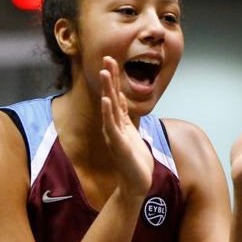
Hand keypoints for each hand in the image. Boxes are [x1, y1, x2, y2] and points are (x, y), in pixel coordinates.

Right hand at [99, 56, 153, 197]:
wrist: (136, 184)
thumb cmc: (135, 161)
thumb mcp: (132, 134)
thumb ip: (126, 118)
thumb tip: (123, 102)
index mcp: (119, 123)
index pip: (116, 96)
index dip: (113, 79)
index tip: (111, 60)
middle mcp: (114, 126)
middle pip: (111, 97)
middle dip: (109, 77)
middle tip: (107, 58)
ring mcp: (115, 135)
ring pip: (110, 108)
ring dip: (107, 90)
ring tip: (105, 73)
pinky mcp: (118, 145)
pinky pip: (112, 126)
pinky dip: (108, 113)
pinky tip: (106, 100)